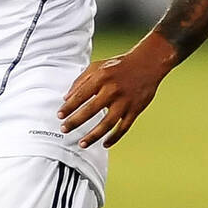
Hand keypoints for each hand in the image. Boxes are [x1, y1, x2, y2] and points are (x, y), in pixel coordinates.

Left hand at [57, 34, 175, 148]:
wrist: (147, 63)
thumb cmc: (119, 65)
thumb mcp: (97, 66)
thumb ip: (80, 81)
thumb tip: (66, 98)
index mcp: (101, 78)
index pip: (80, 95)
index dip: (68, 107)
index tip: (59, 116)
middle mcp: (113, 90)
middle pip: (91, 110)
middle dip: (75, 122)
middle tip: (64, 129)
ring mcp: (125, 101)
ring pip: (107, 123)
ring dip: (93, 136)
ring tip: (82, 143)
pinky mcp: (135, 109)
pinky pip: (124, 127)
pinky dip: (114, 138)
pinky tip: (105, 144)